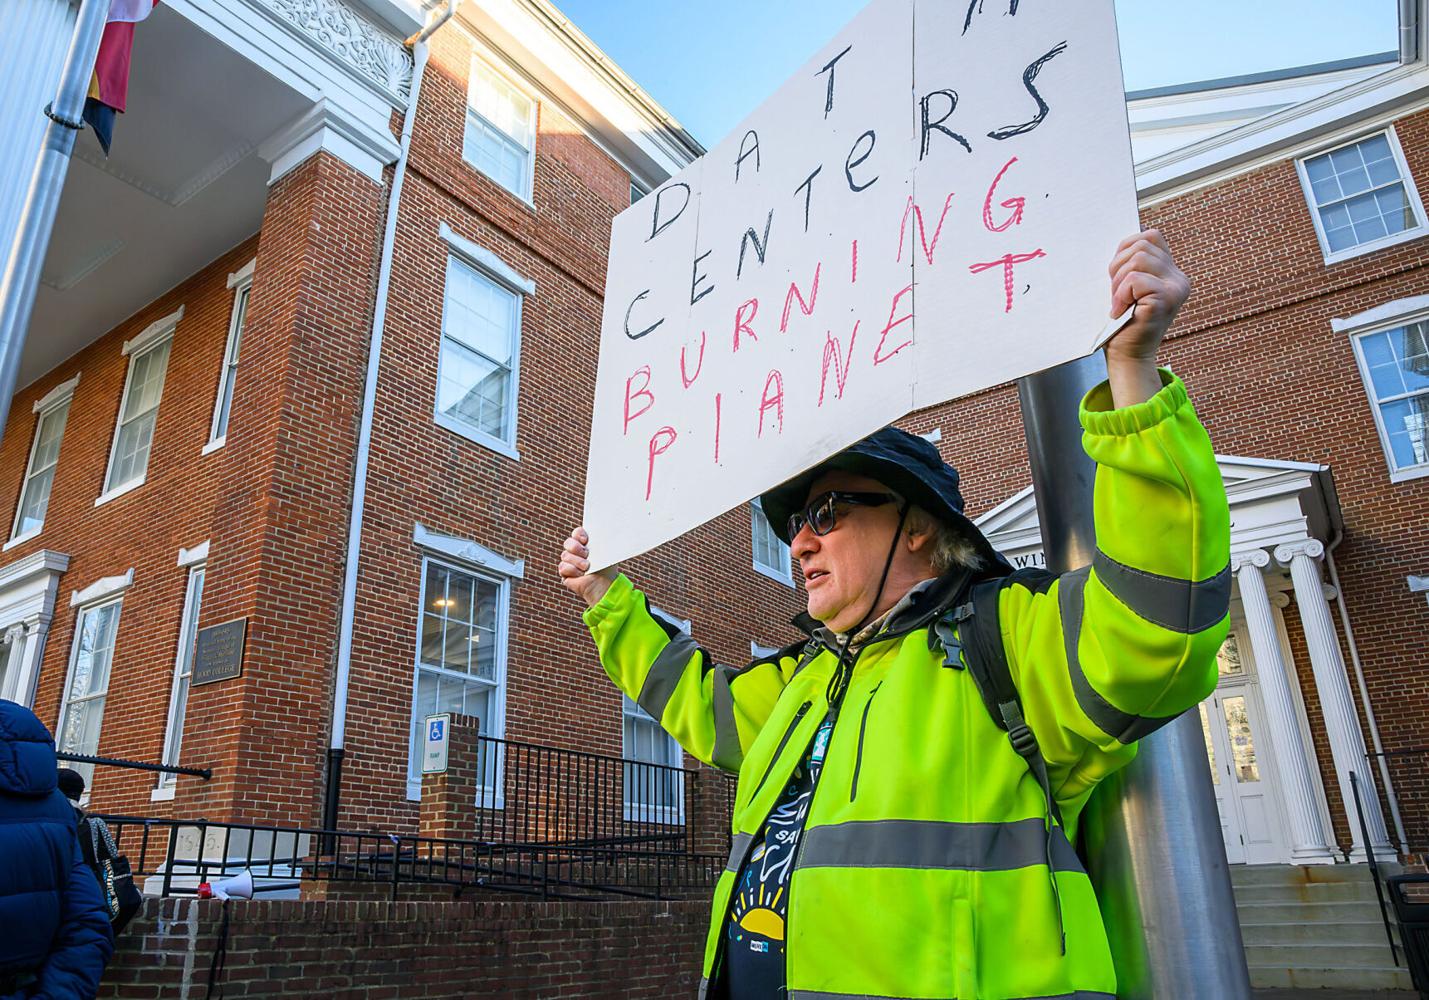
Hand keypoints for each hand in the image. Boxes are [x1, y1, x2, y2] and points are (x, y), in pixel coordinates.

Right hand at [558, 527, 617, 607]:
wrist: (605, 585)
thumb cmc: (607, 568)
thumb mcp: (606, 551)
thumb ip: (602, 540)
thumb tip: (604, 529)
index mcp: (585, 543)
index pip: (577, 533)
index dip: (578, 534)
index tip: (585, 540)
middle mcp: (575, 551)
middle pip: (568, 542)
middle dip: (576, 547)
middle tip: (586, 554)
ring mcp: (569, 562)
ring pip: (565, 555)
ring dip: (577, 561)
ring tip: (587, 567)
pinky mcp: (565, 573)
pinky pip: (563, 567)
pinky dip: (573, 570)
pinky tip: (581, 574)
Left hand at [1104, 229, 1189, 405]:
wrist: (1127, 356)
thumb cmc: (1122, 322)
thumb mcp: (1127, 286)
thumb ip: (1132, 264)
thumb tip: (1124, 243)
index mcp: (1171, 272)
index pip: (1151, 237)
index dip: (1126, 249)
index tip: (1117, 275)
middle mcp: (1179, 278)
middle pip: (1142, 245)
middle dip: (1118, 266)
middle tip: (1115, 293)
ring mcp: (1175, 288)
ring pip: (1138, 259)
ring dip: (1118, 281)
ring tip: (1119, 302)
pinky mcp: (1166, 298)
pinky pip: (1135, 279)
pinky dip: (1121, 293)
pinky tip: (1120, 311)